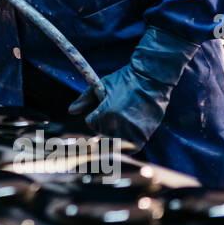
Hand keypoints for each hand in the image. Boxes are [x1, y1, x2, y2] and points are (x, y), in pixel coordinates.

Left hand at [68, 25, 198, 151]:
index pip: (91, 123)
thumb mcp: (102, 85)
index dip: (96, 115)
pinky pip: (131, 147)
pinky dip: (129, 141)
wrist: (152, 77)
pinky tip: (131, 129)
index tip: (106, 106)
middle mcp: (117, 125)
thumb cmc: (125, 79)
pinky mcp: (144, 136)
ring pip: (116, 142)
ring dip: (117, 133)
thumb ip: (85, 99)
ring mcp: (131, 132)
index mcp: (105, 114)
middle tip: (117, 112)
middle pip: (102, 134)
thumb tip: (71, 111)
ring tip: (126, 118)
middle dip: (105, 125)